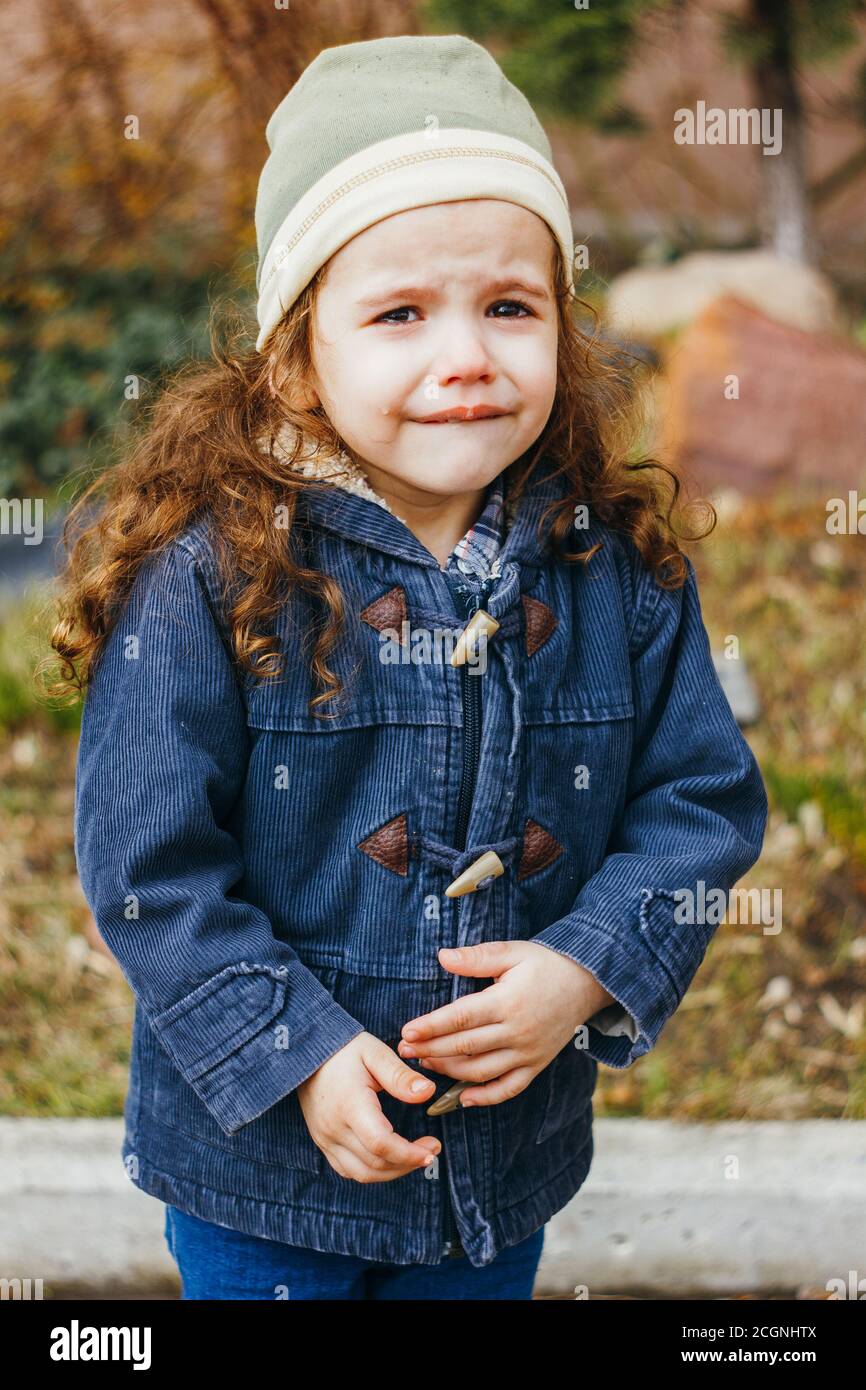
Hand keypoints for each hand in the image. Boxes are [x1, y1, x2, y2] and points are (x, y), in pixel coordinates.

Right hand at [296, 1032, 441, 1181]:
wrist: (304, 1052)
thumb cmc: (343, 1049)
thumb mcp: (374, 1053)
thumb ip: (400, 1076)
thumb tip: (428, 1092)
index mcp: (349, 1105)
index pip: (381, 1144)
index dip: (409, 1154)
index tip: (432, 1149)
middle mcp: (334, 1128)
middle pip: (374, 1164)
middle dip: (408, 1163)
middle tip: (431, 1151)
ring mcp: (325, 1138)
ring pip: (362, 1173)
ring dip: (392, 1171)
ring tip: (415, 1157)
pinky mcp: (322, 1141)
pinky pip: (347, 1169)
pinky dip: (372, 1171)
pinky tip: (390, 1158)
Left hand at [397, 941, 614, 1107]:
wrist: (588, 982)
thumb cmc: (545, 963)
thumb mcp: (513, 952)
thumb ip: (477, 957)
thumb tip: (442, 957)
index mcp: (508, 1002)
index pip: (461, 1018)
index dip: (431, 1027)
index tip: (406, 1032)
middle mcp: (517, 1032)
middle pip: (466, 1047)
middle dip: (431, 1050)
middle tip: (404, 1051)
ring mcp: (528, 1053)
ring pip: (481, 1071)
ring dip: (450, 1072)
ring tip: (426, 1065)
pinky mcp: (537, 1065)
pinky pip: (508, 1088)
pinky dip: (485, 1097)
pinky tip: (462, 1098)